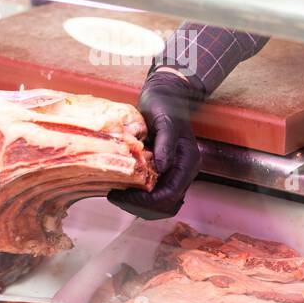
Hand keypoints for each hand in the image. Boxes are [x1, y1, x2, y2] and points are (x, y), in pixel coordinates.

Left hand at [108, 68, 202, 219]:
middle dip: (140, 206)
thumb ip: (165, 143)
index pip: (169, 195)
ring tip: (118, 194)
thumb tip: (162, 167)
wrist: (166, 96)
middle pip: (166, 205)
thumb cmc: (165, 105)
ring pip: (161, 205)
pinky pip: (155, 194)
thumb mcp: (164, 119)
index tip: (121, 194)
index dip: (145, 200)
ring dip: (139, 205)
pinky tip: (124, 188)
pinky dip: (140, 197)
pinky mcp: (167, 173)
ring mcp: (176, 174)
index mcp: (188, 161)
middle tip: (115, 196)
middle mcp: (185, 172)